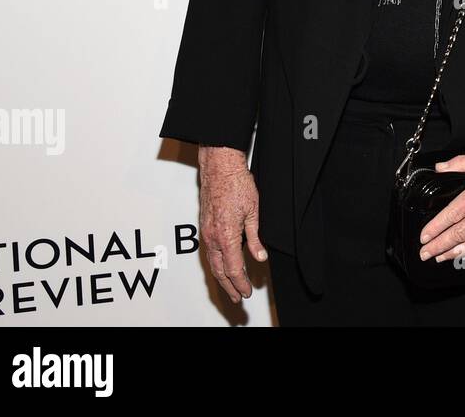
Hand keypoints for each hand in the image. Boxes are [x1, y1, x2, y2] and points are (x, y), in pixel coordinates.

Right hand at [197, 145, 266, 303]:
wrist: (220, 167)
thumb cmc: (237, 183)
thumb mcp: (254, 211)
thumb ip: (255, 237)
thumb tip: (260, 256)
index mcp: (226, 235)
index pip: (233, 268)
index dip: (241, 282)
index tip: (247, 292)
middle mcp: (212, 236)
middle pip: (219, 270)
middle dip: (229, 286)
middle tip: (239, 297)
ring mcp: (206, 232)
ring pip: (212, 262)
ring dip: (221, 277)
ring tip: (231, 287)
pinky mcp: (204, 226)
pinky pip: (209, 251)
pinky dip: (216, 264)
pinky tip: (222, 266)